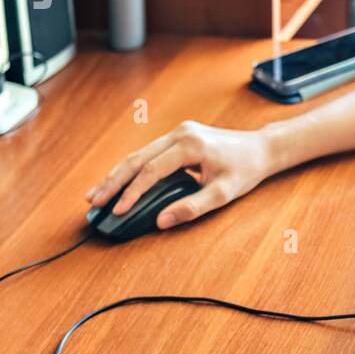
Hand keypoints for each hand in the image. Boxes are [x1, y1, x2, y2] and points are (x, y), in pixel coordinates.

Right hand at [85, 121, 276, 228]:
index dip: (132, 192)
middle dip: (113, 181)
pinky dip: (131, 169)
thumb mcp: (223, 194)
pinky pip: (148, 153)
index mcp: (190, 145)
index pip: (151, 171)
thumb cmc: (245, 170)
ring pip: (138, 154)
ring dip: (117, 174)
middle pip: (137, 158)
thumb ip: (192, 208)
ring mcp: (178, 132)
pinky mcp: (178, 136)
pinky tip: (117, 182)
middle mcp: (180, 134)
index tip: (117, 210)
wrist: (261, 148)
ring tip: (96, 193)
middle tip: (93, 201)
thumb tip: (162, 221)